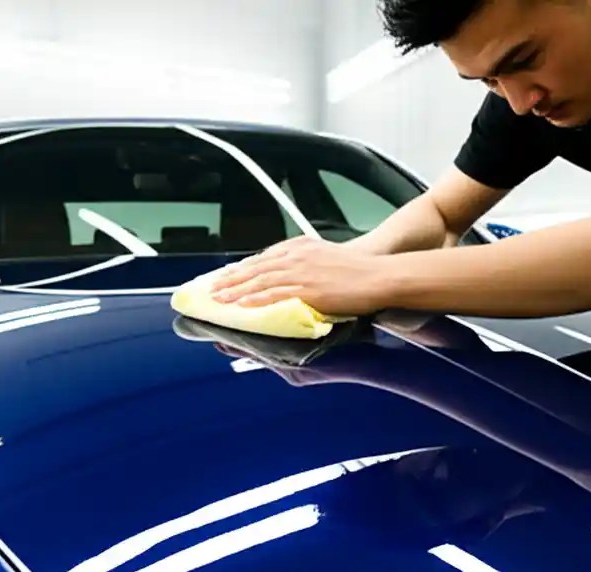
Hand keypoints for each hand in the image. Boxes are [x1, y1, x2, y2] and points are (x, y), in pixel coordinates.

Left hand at [209, 236, 392, 315]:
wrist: (379, 274)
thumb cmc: (359, 270)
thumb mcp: (327, 256)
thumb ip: (307, 262)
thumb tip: (292, 276)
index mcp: (300, 246)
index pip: (263, 257)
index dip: (243, 267)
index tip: (227, 274)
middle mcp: (296, 256)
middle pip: (255, 268)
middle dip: (230, 278)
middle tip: (211, 287)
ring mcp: (300, 272)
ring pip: (258, 281)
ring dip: (234, 291)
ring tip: (216, 299)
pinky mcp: (306, 289)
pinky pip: (272, 295)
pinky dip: (253, 300)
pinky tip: (239, 306)